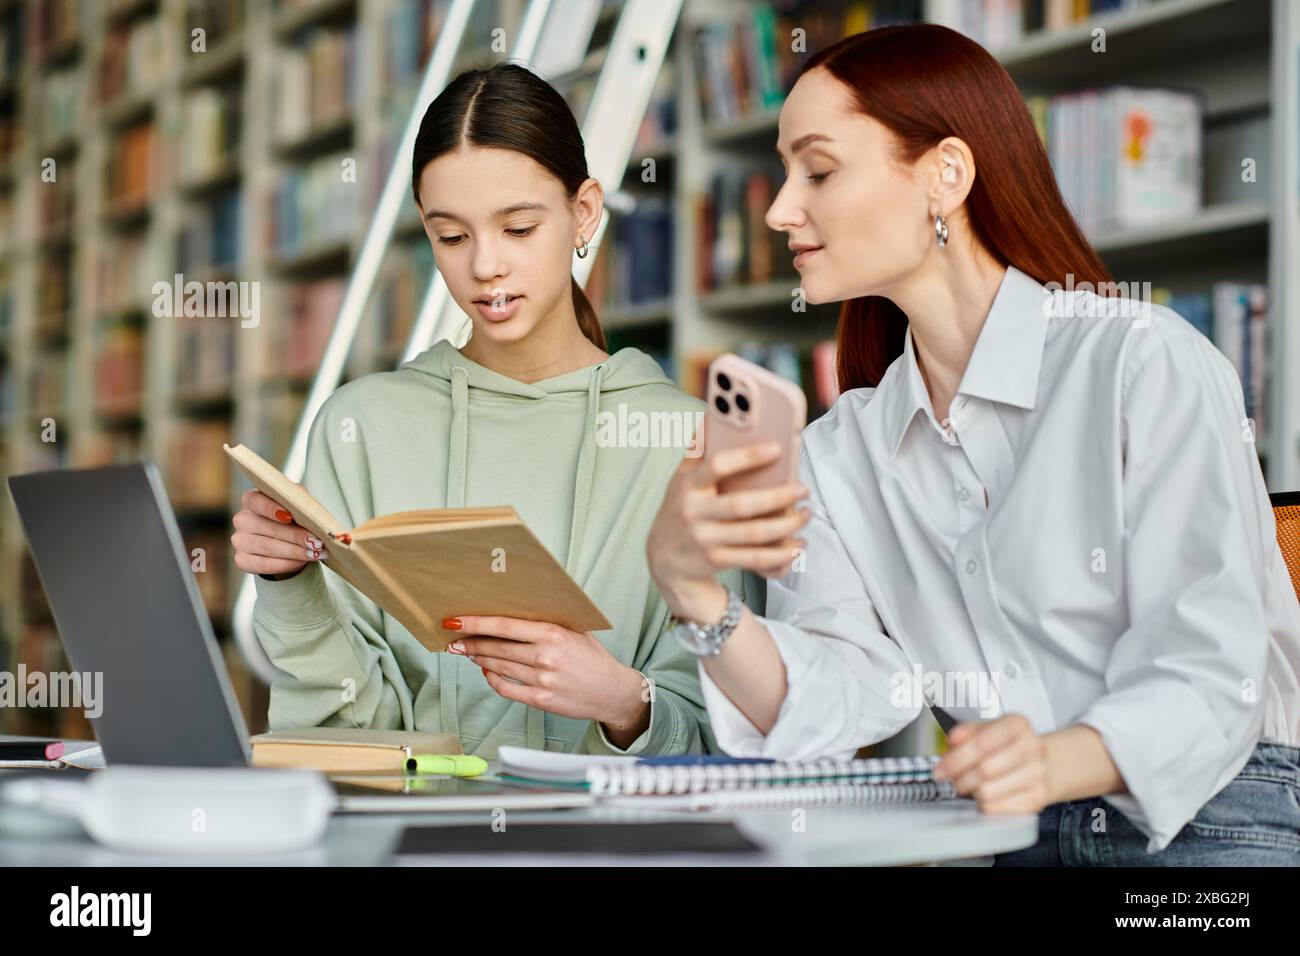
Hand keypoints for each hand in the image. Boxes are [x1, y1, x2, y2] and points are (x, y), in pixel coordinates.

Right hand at [231, 489, 327, 577]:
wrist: (284, 539)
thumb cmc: (291, 516)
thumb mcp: (296, 503)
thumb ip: (300, 502)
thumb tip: (311, 513)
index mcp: (252, 499)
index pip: (257, 501)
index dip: (272, 509)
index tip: (290, 516)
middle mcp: (242, 519)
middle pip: (269, 528)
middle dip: (296, 536)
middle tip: (316, 542)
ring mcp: (239, 540)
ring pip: (268, 548)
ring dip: (294, 552)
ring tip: (315, 553)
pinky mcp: (241, 560)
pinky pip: (263, 565)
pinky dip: (286, 564)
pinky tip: (301, 562)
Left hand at [444, 616, 649, 743]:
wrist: (612, 691)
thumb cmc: (592, 658)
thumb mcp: (574, 631)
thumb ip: (545, 624)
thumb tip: (509, 614)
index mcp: (553, 633)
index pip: (504, 626)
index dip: (475, 623)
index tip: (455, 621)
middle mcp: (545, 656)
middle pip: (495, 647)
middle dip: (470, 642)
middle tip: (455, 639)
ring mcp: (541, 679)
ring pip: (497, 666)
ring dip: (478, 658)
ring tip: (468, 652)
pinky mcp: (540, 699)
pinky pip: (505, 688)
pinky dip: (491, 678)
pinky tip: (487, 671)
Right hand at [646, 419, 809, 620]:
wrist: (663, 557)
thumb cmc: (682, 507)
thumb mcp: (681, 478)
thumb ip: (698, 450)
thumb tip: (713, 414)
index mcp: (688, 486)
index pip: (716, 465)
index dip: (747, 456)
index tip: (777, 448)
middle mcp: (694, 513)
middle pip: (742, 505)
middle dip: (778, 497)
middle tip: (803, 489)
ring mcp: (705, 540)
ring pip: (753, 534)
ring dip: (786, 525)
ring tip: (805, 513)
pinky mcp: (716, 561)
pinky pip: (755, 559)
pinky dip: (781, 554)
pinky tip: (799, 543)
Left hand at [934, 714, 1051, 814]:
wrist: (1041, 762)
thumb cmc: (1007, 746)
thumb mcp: (986, 729)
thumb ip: (965, 733)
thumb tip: (953, 741)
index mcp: (1017, 724)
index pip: (983, 742)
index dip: (956, 758)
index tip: (940, 768)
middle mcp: (1032, 747)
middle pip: (984, 769)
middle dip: (959, 778)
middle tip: (950, 779)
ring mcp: (1038, 774)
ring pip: (988, 791)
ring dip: (970, 791)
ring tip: (968, 786)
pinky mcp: (1037, 798)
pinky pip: (997, 808)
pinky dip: (982, 804)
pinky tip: (984, 795)